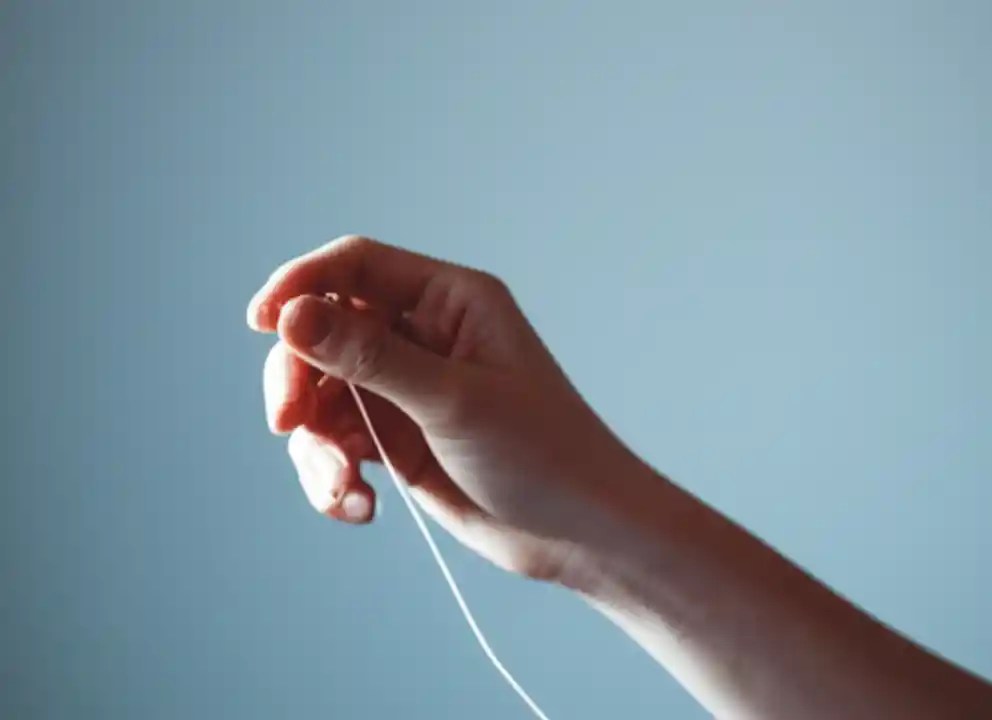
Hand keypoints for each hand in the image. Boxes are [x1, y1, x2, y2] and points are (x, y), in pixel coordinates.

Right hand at [249, 236, 653, 581]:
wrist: (579, 534)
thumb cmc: (544, 453)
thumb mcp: (454, 400)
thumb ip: (371, 358)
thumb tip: (292, 317)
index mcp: (452, 300)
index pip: (355, 267)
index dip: (300, 285)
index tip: (262, 323)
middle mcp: (424, 336)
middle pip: (322, 332)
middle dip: (298, 378)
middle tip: (288, 424)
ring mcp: (406, 389)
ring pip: (320, 395)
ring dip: (316, 444)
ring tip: (345, 488)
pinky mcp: (397, 440)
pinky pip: (335, 444)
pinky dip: (333, 475)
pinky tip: (360, 506)